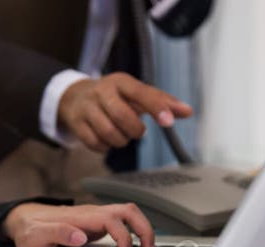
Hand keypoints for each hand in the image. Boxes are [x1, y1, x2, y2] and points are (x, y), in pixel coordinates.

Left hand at [2, 203, 155, 246]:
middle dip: (144, 229)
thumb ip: (58, 233)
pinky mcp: (96, 224)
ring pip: (128, 214)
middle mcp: (92, 214)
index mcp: (81, 217)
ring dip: (142, 229)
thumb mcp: (37, 234)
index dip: (124, 237)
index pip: (112, 220)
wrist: (22, 220)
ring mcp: (95, 218)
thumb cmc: (29, 228)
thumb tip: (81, 236)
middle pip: (128, 211)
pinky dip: (134, 233)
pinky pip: (122, 223)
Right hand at [58, 73, 192, 151]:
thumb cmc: (115, 96)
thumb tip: (188, 112)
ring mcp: (87, 107)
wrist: (75, 96)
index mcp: (121, 81)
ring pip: (109, 133)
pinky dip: (106, 146)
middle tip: (136, 130)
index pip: (141, 93)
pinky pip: (96, 143)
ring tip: (121, 134)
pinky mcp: (77, 123)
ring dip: (121, 140)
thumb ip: (163, 102)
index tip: (169, 122)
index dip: (156, 107)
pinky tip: (107, 139)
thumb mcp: (136, 93)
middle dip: (135, 130)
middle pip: (123, 117)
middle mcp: (102, 91)